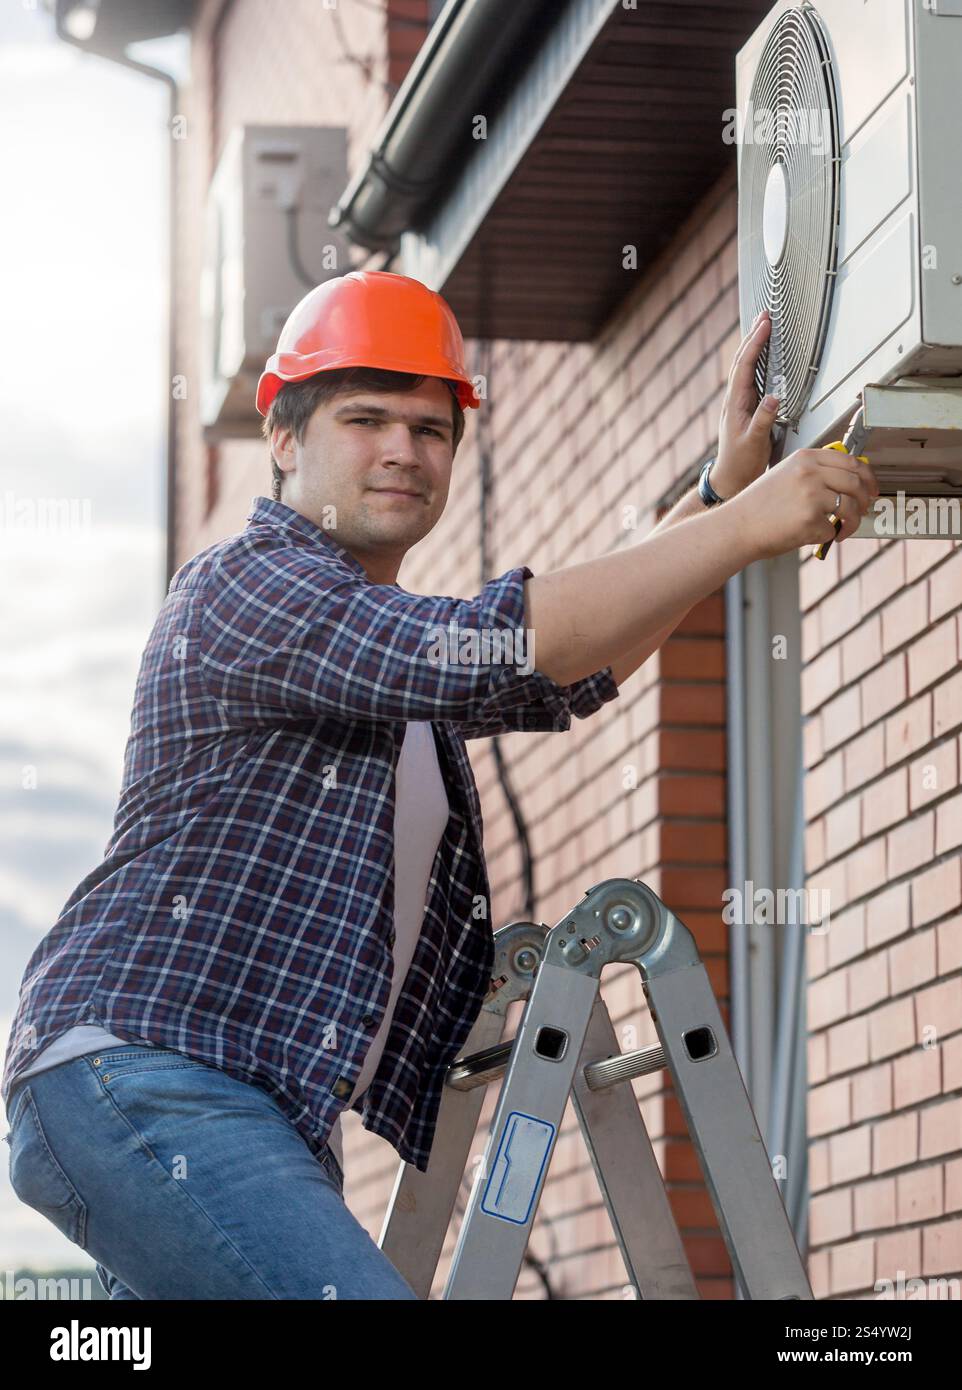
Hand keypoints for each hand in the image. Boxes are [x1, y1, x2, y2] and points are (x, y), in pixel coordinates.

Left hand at [711, 309, 780, 498]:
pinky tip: (761, 356)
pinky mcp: (745, 408)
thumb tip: (774, 398)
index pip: (744, 366)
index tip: (765, 324)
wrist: (730, 479)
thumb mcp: (755, 443)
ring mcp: (739, 403)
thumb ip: (764, 420)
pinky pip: (750, 377)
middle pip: (742, 360)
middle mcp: (735, 399)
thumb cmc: (740, 464)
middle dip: (753, 336)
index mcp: (736, 404)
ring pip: (744, 367)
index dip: (755, 343)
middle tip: (764, 315)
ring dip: (753, 345)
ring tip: (762, 326)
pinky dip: (755, 362)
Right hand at [730, 447, 879, 561]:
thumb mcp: (786, 474)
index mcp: (805, 459)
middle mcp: (810, 473)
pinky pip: (832, 529)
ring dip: (853, 522)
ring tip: (844, 529)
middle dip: (865, 500)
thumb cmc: (758, 506)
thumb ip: (815, 472)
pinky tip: (817, 536)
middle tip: (863, 510)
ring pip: (850, 507)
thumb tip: (848, 482)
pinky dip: (828, 536)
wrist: (737, 526)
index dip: (867, 477)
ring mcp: (811, 496)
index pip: (851, 461)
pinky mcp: (810, 520)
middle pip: (856, 483)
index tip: (871, 487)